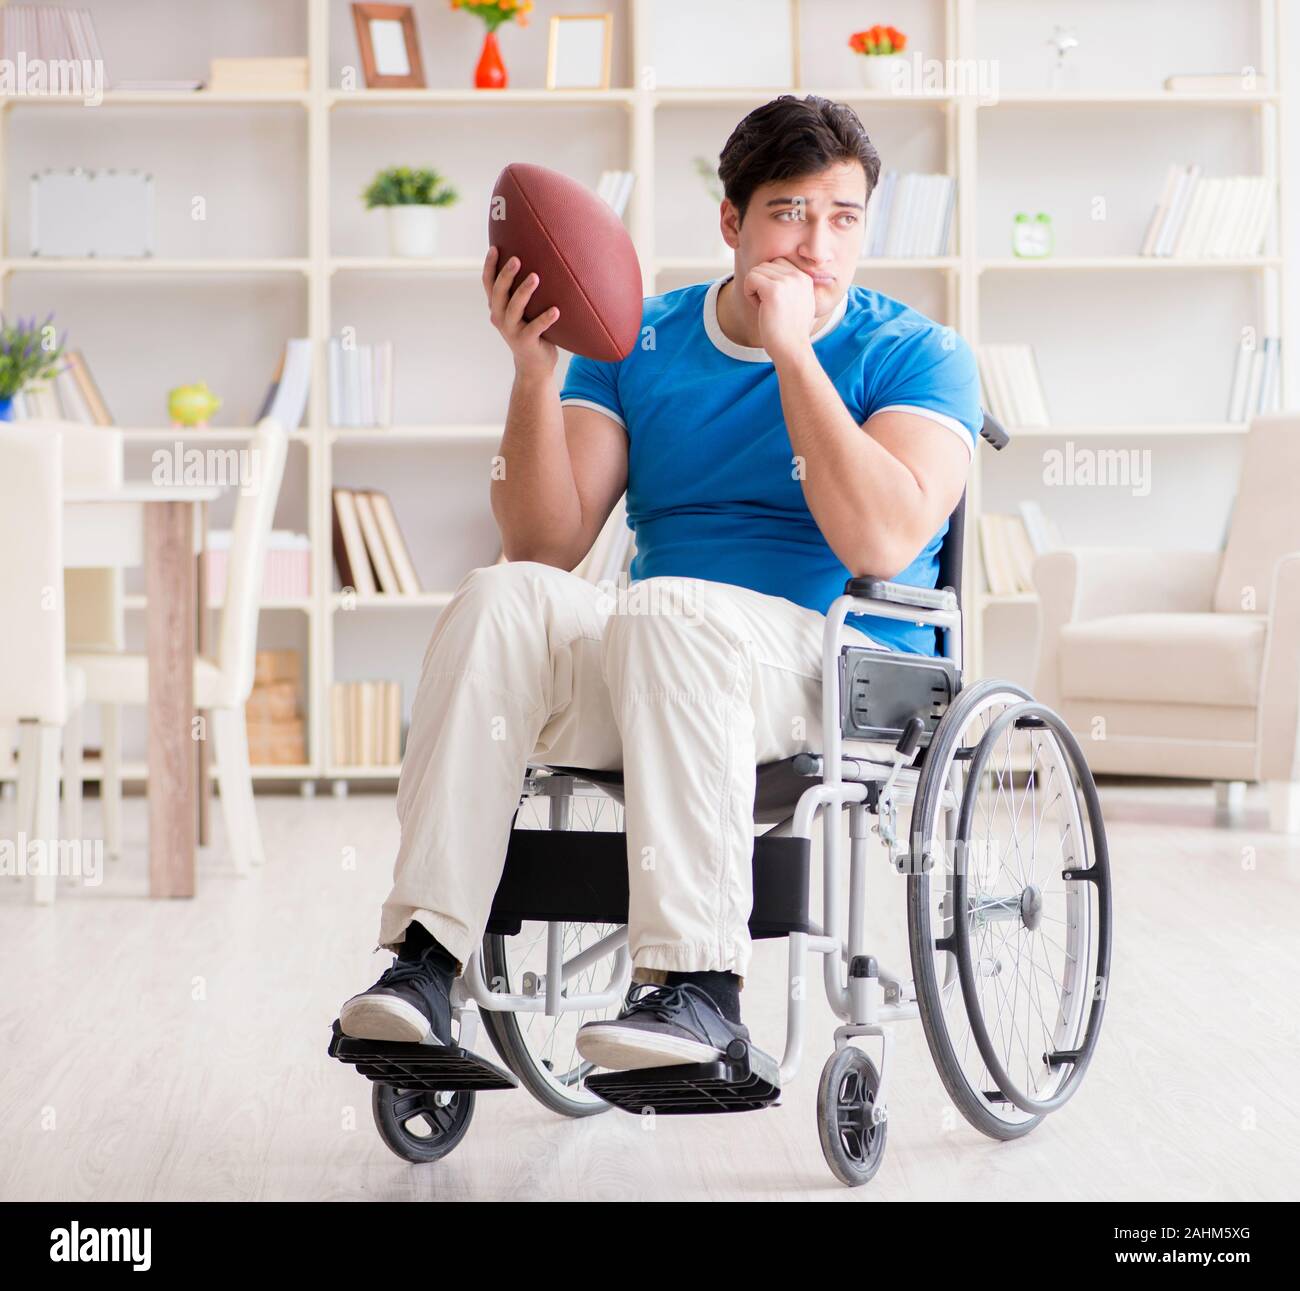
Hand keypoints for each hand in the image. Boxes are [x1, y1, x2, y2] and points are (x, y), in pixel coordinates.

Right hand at [483, 245, 559, 377]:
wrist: (533, 365)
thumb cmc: (530, 331)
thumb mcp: (522, 311)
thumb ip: (522, 292)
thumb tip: (536, 261)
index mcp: (497, 307)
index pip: (488, 283)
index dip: (489, 266)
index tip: (495, 248)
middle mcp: (500, 318)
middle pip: (499, 293)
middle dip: (506, 275)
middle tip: (517, 259)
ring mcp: (512, 331)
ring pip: (514, 308)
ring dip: (524, 292)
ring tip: (536, 277)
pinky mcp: (526, 342)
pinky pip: (535, 328)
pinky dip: (545, 319)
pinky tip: (556, 310)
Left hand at [742, 258, 816, 361]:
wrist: (792, 348)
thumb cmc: (790, 331)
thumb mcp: (799, 302)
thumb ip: (791, 285)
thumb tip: (771, 268)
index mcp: (805, 277)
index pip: (778, 263)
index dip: (770, 281)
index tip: (776, 301)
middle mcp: (798, 276)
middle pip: (766, 265)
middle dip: (761, 284)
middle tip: (769, 306)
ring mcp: (787, 281)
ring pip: (756, 271)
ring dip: (754, 289)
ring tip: (766, 308)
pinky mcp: (773, 289)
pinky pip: (750, 279)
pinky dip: (749, 294)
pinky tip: (760, 308)